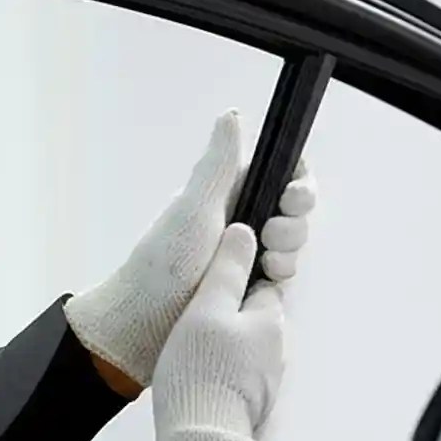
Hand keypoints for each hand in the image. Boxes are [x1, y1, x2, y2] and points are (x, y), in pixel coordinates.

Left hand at [65, 109, 313, 388]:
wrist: (144, 324)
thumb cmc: (164, 263)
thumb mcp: (194, 208)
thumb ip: (219, 165)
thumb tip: (233, 115)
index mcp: (227, 193)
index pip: (279, 174)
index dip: (296, 182)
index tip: (291, 196)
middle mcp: (240, 220)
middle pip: (293, 211)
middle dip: (293, 222)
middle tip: (270, 236)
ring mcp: (246, 256)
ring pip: (292, 245)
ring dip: (289, 250)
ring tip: (266, 264)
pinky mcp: (249, 287)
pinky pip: (283, 277)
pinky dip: (281, 277)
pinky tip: (264, 282)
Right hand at [147, 224, 283, 440]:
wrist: (201, 438)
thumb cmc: (201, 370)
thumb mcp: (207, 308)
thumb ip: (226, 268)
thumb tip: (243, 232)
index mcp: (270, 320)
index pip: (260, 283)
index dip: (234, 278)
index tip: (208, 282)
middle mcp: (277, 349)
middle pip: (251, 315)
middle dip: (226, 313)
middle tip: (191, 317)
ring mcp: (266, 379)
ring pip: (243, 346)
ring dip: (221, 343)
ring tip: (189, 347)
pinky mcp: (251, 402)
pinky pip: (236, 372)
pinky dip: (219, 368)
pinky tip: (195, 373)